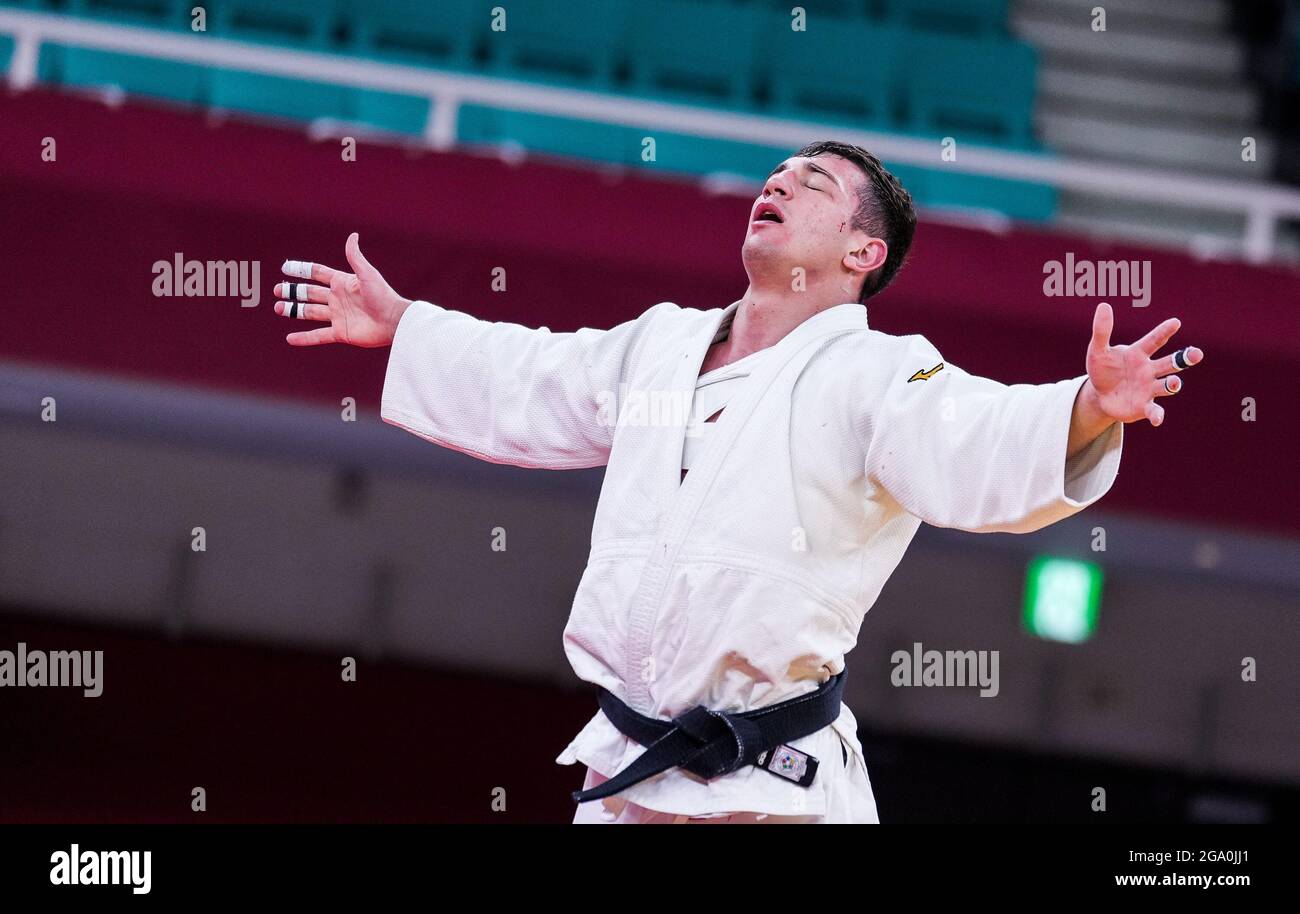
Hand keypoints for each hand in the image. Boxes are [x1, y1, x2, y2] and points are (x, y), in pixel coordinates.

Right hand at [275, 232, 411, 347]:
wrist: (394, 321)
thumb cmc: (383, 296)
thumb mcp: (367, 274)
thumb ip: (355, 256)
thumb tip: (353, 235)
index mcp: (342, 283)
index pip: (317, 273)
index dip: (302, 270)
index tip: (285, 268)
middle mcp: (337, 299)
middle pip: (309, 294)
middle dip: (292, 292)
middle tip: (276, 290)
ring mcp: (338, 316)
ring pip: (310, 313)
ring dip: (293, 311)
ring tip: (278, 308)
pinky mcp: (340, 333)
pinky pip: (318, 336)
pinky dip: (304, 338)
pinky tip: (290, 339)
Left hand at [1077, 302, 1203, 433]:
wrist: (1100, 395)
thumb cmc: (1103, 369)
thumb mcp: (1097, 350)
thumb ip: (1102, 330)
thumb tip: (1103, 305)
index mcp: (1139, 354)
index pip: (1154, 340)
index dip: (1164, 332)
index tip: (1175, 322)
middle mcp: (1149, 370)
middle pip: (1170, 362)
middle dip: (1184, 358)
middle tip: (1196, 354)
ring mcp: (1149, 388)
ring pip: (1167, 385)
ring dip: (1172, 384)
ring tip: (1173, 383)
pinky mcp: (1144, 406)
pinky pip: (1154, 410)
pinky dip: (1158, 414)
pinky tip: (1158, 419)